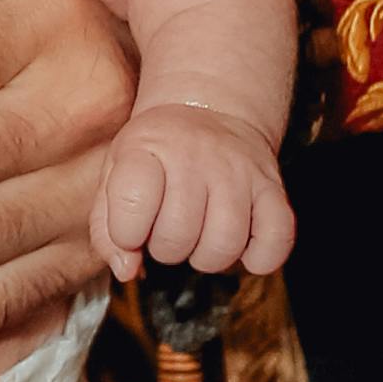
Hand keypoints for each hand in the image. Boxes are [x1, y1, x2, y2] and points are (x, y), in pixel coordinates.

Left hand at [93, 105, 292, 280]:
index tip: (131, 226)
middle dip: (166, 249)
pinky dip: (258, 259)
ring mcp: (239, 172)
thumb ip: (106, 229)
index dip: (126, 233)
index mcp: (147, 147)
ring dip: (207, 257)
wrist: (209, 110)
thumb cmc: (155, 155)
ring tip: (201, 236)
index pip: (130, 206)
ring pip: (224, 247)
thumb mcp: (115, 175)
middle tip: (169, 229)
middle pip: (177, 237)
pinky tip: (240, 246)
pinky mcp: (274, 188)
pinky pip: (276, 241)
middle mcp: (196, 156)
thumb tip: (128, 271)